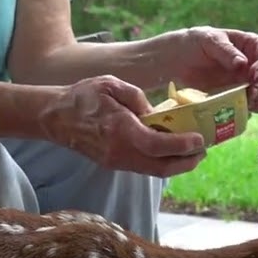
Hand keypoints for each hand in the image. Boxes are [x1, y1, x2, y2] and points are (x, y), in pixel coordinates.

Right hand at [38, 75, 207, 177]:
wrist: (55, 117)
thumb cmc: (83, 97)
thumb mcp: (112, 85)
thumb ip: (137, 98)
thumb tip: (158, 114)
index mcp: (120, 129)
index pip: (157, 145)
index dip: (182, 146)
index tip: (200, 140)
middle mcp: (119, 152)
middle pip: (161, 167)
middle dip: (186, 162)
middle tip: (203, 151)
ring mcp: (116, 161)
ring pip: (154, 172)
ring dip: (177, 166)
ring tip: (193, 153)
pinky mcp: (113, 164)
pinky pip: (144, 168)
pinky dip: (162, 163)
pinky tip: (171, 153)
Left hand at [161, 26, 257, 112]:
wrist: (176, 61)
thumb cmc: (194, 43)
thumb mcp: (208, 40)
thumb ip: (225, 51)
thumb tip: (242, 64)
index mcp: (251, 47)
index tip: (254, 75)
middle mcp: (254, 67)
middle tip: (254, 93)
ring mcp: (246, 85)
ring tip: (250, 104)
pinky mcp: (236, 100)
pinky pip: (248, 109)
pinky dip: (247, 113)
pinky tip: (238, 113)